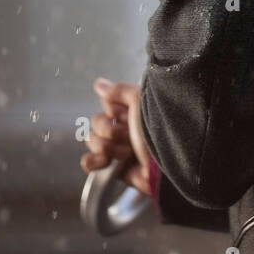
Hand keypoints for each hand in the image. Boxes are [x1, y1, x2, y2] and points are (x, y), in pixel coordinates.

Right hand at [80, 78, 152, 195]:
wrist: (164, 167)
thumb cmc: (158, 132)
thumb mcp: (141, 101)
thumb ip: (120, 91)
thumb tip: (99, 84)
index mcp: (133, 112)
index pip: (107, 104)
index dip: (113, 110)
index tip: (126, 115)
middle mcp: (125, 129)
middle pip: (95, 122)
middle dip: (108, 130)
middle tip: (127, 136)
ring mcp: (118, 149)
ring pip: (91, 140)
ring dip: (106, 147)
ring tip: (126, 153)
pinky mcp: (113, 169)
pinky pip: (89, 162)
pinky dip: (94, 161)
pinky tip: (108, 162)